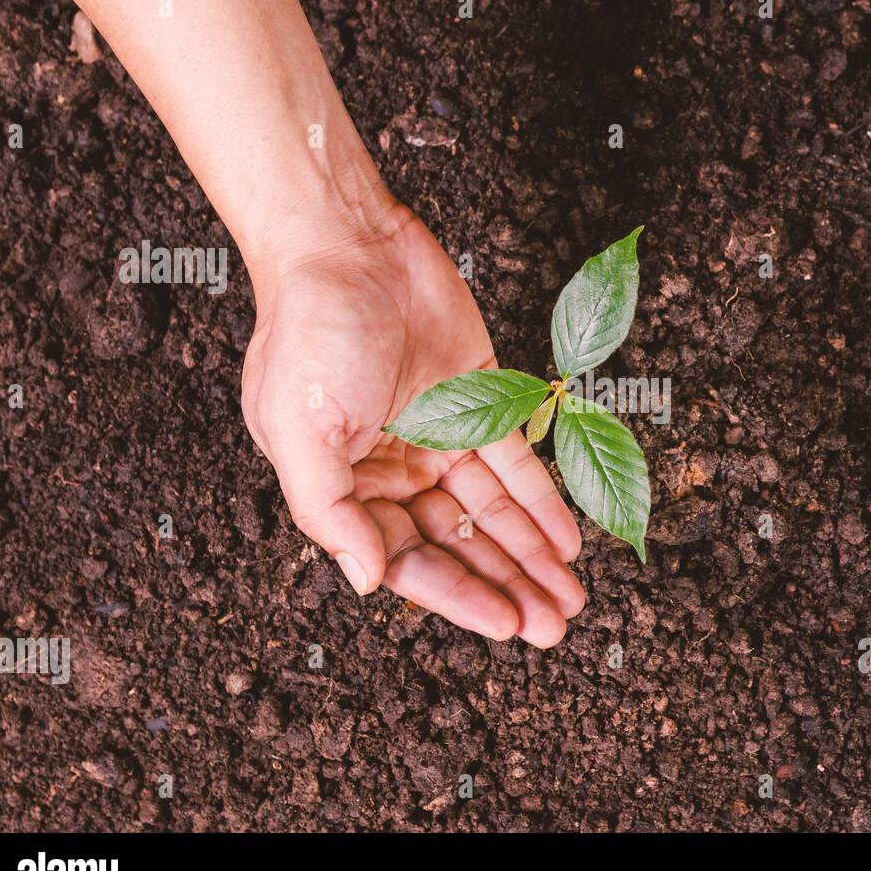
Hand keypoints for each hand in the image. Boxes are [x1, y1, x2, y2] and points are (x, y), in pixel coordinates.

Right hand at [241, 202, 584, 647]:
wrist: (348, 244)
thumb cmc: (310, 332)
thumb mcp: (301, 429)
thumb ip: (331, 511)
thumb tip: (368, 581)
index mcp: (346, 486)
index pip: (408, 560)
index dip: (458, 595)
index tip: (505, 625)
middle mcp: (394, 471)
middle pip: (457, 545)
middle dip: (506, 586)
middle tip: (553, 626)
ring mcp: (440, 437)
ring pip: (491, 512)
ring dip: (531, 555)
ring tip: (569, 598)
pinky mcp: (481, 401)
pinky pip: (515, 461)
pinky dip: (543, 500)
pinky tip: (568, 540)